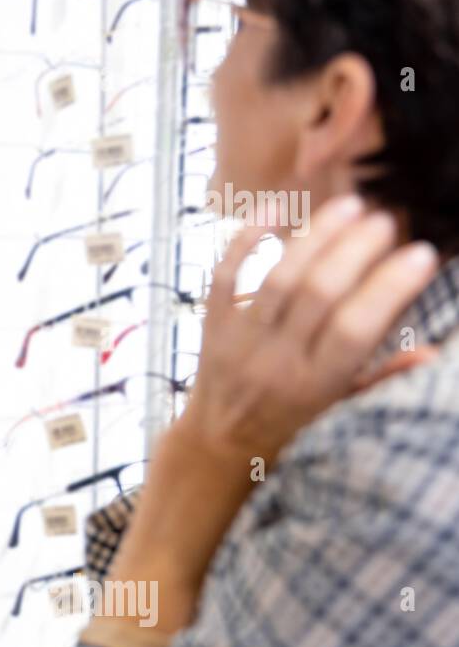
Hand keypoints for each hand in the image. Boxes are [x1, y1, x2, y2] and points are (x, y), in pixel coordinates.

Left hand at [176, 195, 438, 464]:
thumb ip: (383, 377)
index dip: (390, 289)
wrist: (220, 441)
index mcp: (317, 384)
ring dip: (314, 237)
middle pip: (317, 295)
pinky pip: (224, 277)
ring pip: (278, 279)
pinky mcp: (212, 324)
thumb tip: (434, 350)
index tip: (421, 254)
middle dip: (355, 251)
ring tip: (349, 206)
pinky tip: (274, 208)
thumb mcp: (341, 408)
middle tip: (386, 219)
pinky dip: (246, 240)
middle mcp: (278, 360)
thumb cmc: (292, 421)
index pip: (356, 330)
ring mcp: (241, 340)